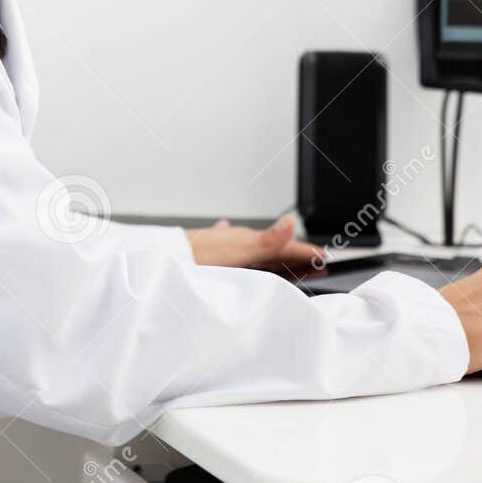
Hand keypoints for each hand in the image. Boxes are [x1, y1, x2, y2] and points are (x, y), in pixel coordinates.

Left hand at [185, 212, 325, 272]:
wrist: (158, 258)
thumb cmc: (192, 257)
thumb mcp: (234, 253)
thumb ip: (265, 241)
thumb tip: (290, 223)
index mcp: (245, 240)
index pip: (283, 245)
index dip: (304, 252)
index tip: (322, 257)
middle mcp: (235, 240)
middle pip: (271, 246)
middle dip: (292, 252)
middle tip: (312, 259)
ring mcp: (221, 244)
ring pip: (254, 247)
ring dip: (272, 253)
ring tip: (284, 257)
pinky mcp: (208, 250)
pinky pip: (233, 248)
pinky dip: (245, 250)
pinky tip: (237, 247)